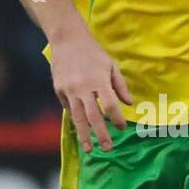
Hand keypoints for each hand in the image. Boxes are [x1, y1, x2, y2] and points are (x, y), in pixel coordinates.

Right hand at [49, 22, 133, 151]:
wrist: (67, 39)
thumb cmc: (93, 52)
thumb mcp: (111, 65)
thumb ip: (120, 86)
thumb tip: (129, 104)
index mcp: (99, 80)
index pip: (110, 105)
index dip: (117, 119)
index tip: (122, 128)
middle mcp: (83, 87)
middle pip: (93, 116)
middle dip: (101, 134)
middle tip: (108, 148)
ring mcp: (69, 89)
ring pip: (78, 117)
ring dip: (84, 135)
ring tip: (90, 149)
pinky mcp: (59, 89)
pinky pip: (68, 108)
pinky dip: (75, 119)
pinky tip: (80, 130)